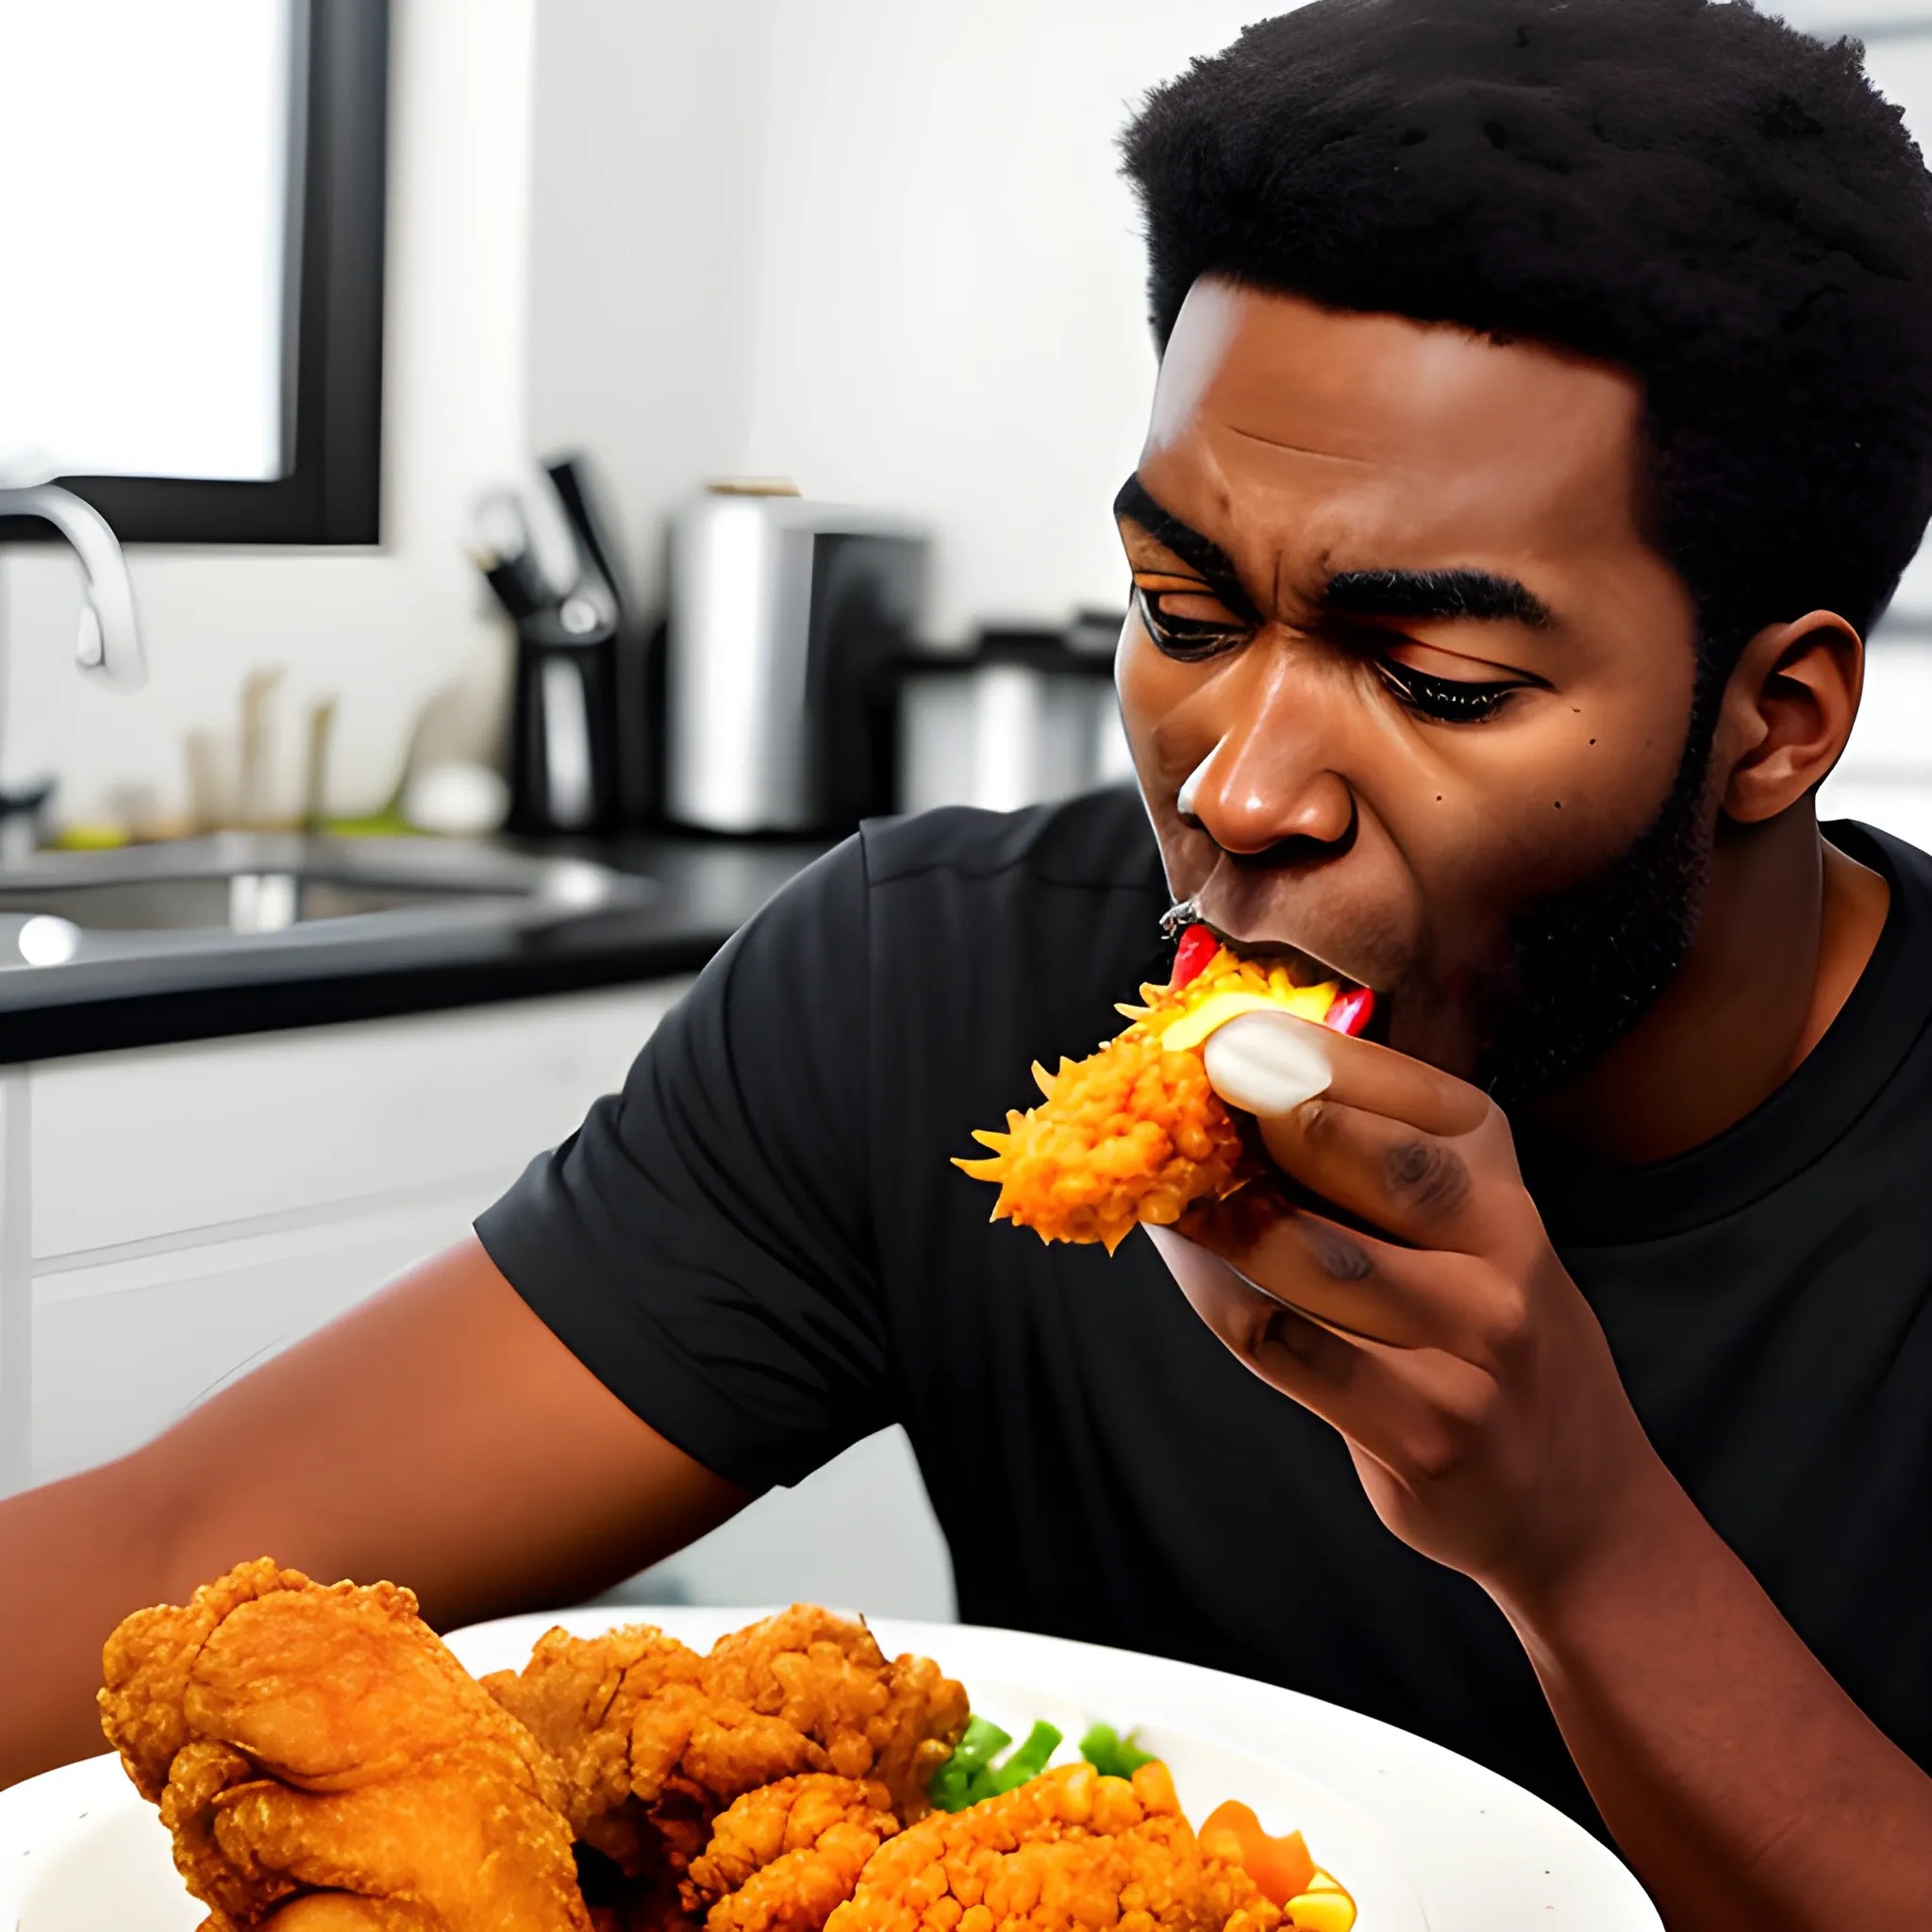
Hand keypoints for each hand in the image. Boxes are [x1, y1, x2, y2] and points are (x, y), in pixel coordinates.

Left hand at [1145, 1011, 1664, 1602]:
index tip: (1208, 1037)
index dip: (1279, 1050)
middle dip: (1253, 1121)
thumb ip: (1356, 1149)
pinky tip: (1197, 1275)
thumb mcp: (1455, 1213)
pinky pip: (1288, 1344)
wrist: (1575, 1495)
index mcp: (1494, 1157)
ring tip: (1167, 1201)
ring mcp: (1474, 1335)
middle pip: (1353, 1147)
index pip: (1379, 1080)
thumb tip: (1220, 1075)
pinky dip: (1221, 1300)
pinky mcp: (1429, 1425)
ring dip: (1214, 1223)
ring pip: (1303, 1251)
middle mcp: (1503, 1234)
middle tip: (1175, 1111)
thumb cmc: (1477, 1326)